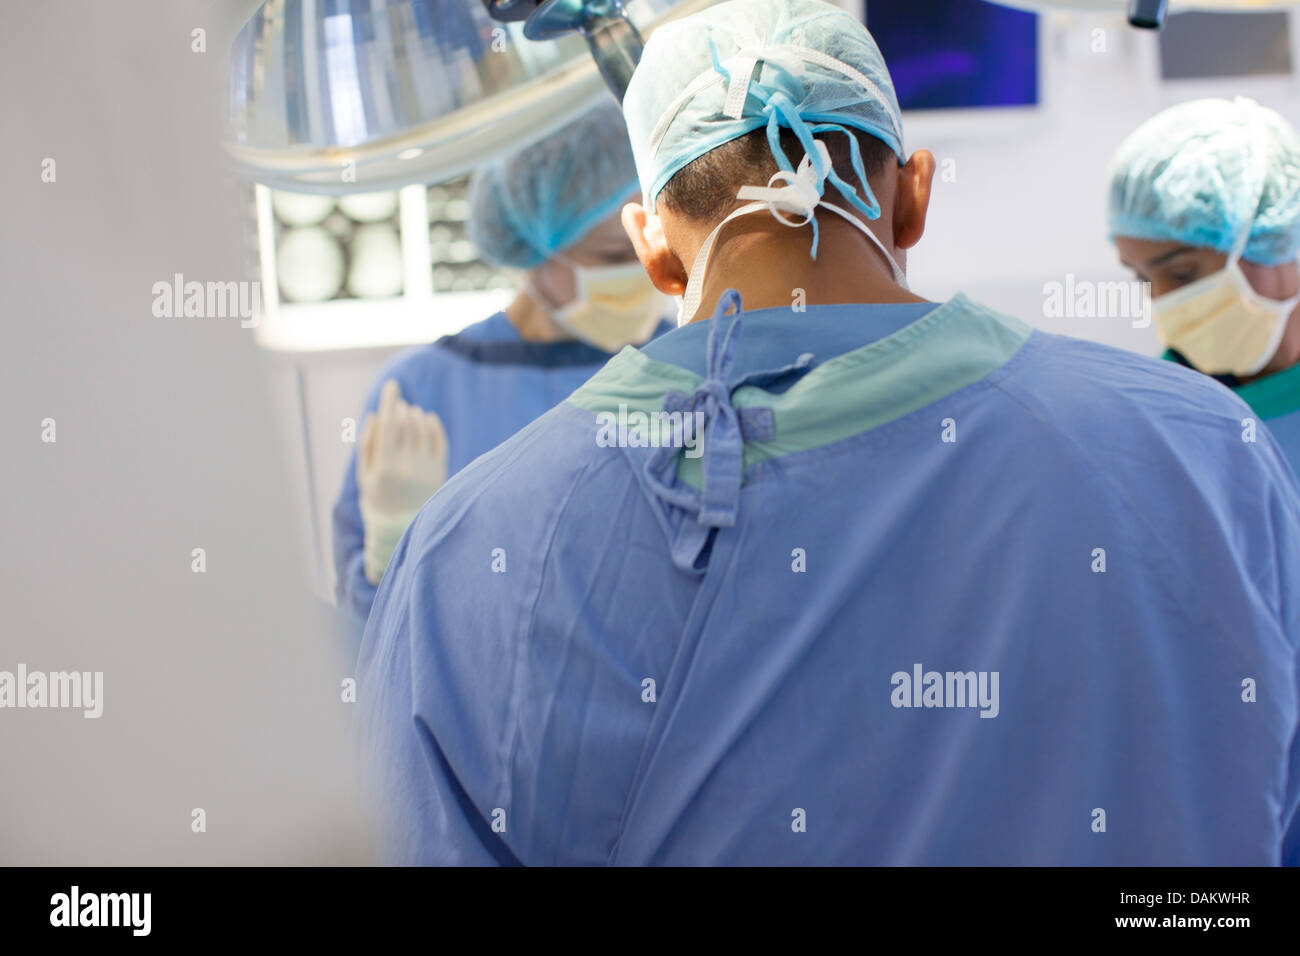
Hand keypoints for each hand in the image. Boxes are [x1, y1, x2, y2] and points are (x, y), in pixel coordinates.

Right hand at [357, 379, 447, 583]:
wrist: (402, 530)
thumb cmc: (377, 500)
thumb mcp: (364, 476)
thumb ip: (368, 445)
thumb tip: (375, 415)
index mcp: (384, 467)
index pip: (388, 425)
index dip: (390, 401)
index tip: (392, 383)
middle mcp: (407, 466)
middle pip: (406, 424)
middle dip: (401, 408)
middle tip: (398, 404)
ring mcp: (426, 469)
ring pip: (422, 430)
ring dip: (416, 415)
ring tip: (409, 413)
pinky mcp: (440, 473)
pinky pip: (439, 441)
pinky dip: (433, 426)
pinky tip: (428, 419)